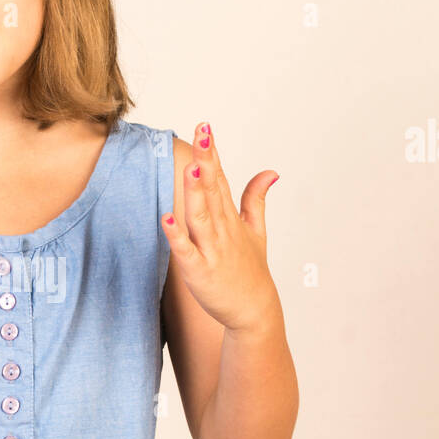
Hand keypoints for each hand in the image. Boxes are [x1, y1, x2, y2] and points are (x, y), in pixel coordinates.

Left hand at [161, 122, 280, 333]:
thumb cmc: (250, 270)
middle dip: (207, 161)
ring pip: (202, 216)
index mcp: (231, 217)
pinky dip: (177, 236)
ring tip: (193, 168)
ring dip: (197, 193)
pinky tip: (167, 218)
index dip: (212, 153)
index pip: (221, 178)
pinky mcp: (200, 271)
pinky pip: (186, 252)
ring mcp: (212, 250)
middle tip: (203, 133)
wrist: (254, 312)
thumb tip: (270, 172)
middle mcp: (222, 229)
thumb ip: (256, 198)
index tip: (206, 126)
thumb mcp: (256, 230)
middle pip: (213, 190)